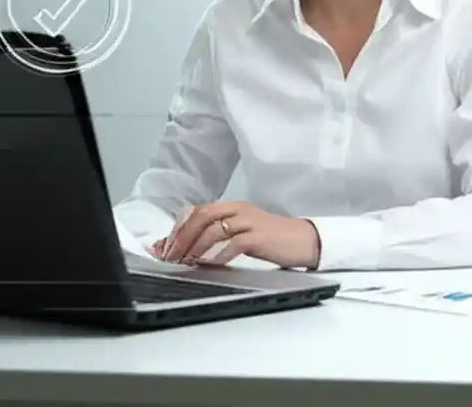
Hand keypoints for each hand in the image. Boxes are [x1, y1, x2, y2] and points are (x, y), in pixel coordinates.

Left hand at [150, 201, 320, 269]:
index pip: (198, 210)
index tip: (166, 245)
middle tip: (171, 255)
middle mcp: (239, 210)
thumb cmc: (274, 239)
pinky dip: (218, 254)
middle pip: (202, 216)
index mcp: (233, 207)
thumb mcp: (244, 231)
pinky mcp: (259, 237)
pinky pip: (233, 243)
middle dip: (182, 236)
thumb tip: (192, 248)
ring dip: (195, 247)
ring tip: (185, 261)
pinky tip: (209, 264)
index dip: (180, 227)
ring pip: (214, 228)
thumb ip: (220, 235)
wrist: (305, 240)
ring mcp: (249, 222)